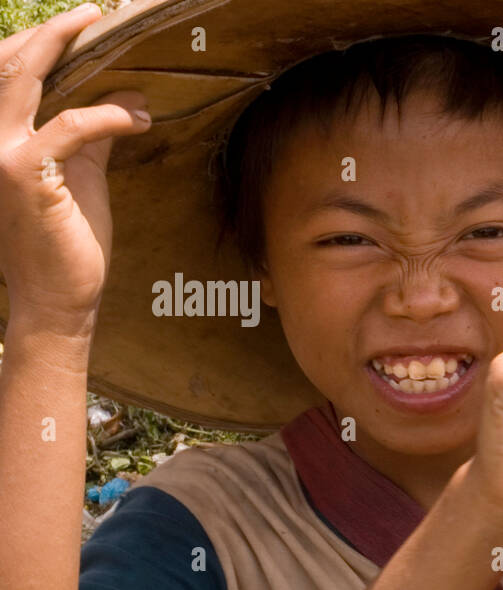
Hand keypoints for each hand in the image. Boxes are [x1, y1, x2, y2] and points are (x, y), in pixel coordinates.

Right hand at [0, 4, 151, 334]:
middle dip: (50, 32)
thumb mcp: (83, 177)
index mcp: (0, 137)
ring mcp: (0, 154)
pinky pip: (70, 127)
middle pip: (9, 63)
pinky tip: (138, 119)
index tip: (80, 22)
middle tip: (91, 12)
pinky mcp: (26, 174)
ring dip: (67, 51)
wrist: (58, 298)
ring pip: (25, 80)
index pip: (7, 73)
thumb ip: (96, 135)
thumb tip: (131, 96)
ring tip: (105, 35)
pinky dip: (107, 116)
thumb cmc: (69, 242)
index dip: (38, 43)